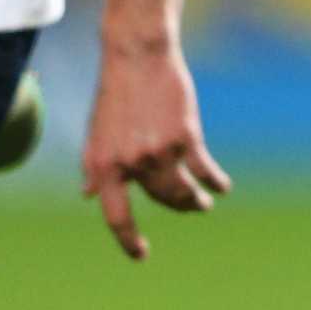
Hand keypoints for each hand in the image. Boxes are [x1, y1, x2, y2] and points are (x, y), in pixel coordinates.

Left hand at [82, 31, 231, 259]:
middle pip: (162, 201)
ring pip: (183, 191)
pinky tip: (222, 186)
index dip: (128, 240)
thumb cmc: (116, 93)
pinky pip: (204, 170)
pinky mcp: (186, 136)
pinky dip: (215, 181)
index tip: (141, 254)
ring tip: (205, 201)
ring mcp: (159, 152)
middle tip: (193, 207)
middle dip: (180, 207)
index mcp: (103, 166)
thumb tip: (89, 196)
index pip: (116, 215)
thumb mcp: (96, 132)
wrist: (136, 55)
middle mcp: (130, 163)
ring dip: (196, 200)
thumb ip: (94, 166)